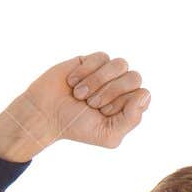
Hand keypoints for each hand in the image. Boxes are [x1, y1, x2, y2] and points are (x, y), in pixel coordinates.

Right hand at [0, 54, 151, 161]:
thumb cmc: (77, 127)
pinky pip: (101, 57)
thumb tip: (144, 94)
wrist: (47, 114)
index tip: (103, 114)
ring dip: (98, 81)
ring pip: (120, 64)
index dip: (122, 104)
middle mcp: (121, 88)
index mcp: (129, 107)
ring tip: (80, 95)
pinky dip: (85, 72)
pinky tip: (72, 83)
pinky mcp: (92, 60)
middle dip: (111, 92)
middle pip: (134, 77)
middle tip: (91, 104)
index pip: (142, 95)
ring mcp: (107, 73)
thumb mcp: (108, 134)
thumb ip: (131, 119)